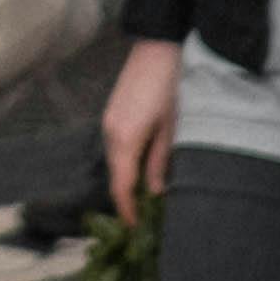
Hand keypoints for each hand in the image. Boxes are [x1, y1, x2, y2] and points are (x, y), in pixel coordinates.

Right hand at [103, 34, 181, 217]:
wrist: (157, 49)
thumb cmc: (170, 89)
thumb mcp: (171, 130)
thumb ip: (159, 163)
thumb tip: (154, 194)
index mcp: (125, 140)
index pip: (121, 186)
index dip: (127, 210)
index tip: (135, 230)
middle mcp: (110, 134)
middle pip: (115, 176)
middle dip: (127, 200)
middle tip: (144, 219)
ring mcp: (108, 123)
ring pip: (115, 162)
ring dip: (127, 181)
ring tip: (146, 198)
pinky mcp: (111, 115)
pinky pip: (116, 148)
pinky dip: (126, 164)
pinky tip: (141, 169)